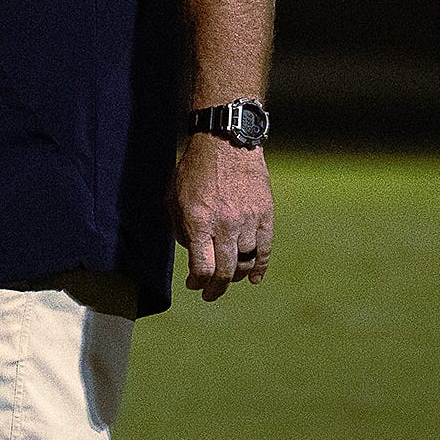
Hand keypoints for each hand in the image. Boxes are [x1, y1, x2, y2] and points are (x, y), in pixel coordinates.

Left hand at [170, 134, 272, 300]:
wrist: (226, 144)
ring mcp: (247, 221)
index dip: (198, 282)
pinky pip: (265, 249)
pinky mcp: (265, 215)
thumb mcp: (174, 198)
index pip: (202, 267)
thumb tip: (192, 254)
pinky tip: (254, 278)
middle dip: (216, 288)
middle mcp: (224, 225)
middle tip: (210, 294)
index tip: (193, 285)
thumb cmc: (194, 170)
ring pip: (246, 262)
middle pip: (225, 271)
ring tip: (229, 279)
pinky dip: (260, 267)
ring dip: (237, 276)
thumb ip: (181, 228)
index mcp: (198, 221)